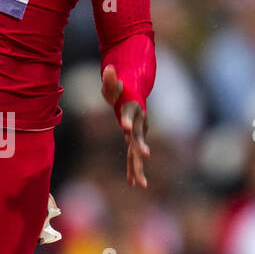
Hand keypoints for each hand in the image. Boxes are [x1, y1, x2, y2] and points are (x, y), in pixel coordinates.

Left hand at [101, 64, 150, 188]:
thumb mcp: (112, 84)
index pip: (129, 115)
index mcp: (132, 108)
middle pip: (139, 137)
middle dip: (141, 147)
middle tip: (145, 155)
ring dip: (138, 167)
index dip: (128, 120)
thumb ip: (110, 79)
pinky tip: (133, 183)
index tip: (126, 128)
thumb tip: (109, 69)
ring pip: (137, 152)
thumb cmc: (121, 90)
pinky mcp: (136, 139)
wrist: (134, 95)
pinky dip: (133, 168)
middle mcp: (138, 123)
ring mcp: (138, 132)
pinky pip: (133, 155)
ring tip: (140, 184)